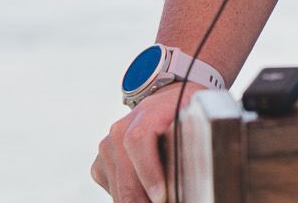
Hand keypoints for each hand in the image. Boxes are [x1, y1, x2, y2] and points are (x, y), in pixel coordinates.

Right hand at [91, 84, 201, 202]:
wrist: (165, 104)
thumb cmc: (186, 115)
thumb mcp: (196, 117)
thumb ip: (194, 137)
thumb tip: (196, 166)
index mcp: (148, 112)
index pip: (138, 140)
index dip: (148, 171)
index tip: (160, 196)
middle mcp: (121, 128)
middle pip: (125, 171)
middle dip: (142, 199)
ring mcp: (108, 144)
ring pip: (117, 185)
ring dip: (136, 199)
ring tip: (162, 201)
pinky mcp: (101, 160)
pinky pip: (112, 187)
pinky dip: (127, 196)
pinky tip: (145, 195)